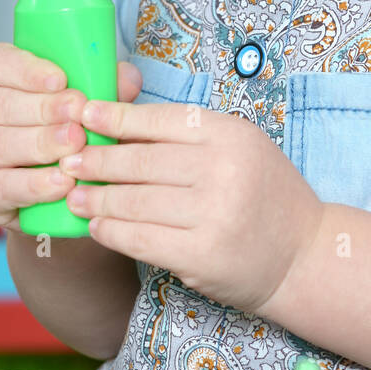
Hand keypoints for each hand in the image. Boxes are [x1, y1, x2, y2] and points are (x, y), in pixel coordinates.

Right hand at [0, 42, 143, 232]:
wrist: (56, 195)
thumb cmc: (69, 131)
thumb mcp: (87, 105)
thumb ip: (104, 87)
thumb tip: (128, 76)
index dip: (25, 70)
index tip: (61, 79)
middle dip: (41, 109)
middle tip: (78, 114)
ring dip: (38, 145)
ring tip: (75, 145)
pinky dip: (33, 185)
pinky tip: (62, 182)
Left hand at [57, 96, 325, 315]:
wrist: (304, 254)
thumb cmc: (265, 194)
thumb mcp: (240, 146)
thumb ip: (189, 135)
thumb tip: (121, 125)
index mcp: (229, 134)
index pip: (159, 120)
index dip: (115, 117)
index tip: (83, 114)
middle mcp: (222, 170)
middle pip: (140, 161)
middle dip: (96, 160)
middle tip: (65, 159)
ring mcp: (213, 214)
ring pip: (135, 201)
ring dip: (97, 198)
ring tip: (74, 195)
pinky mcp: (202, 255)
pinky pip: (142, 239)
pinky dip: (112, 231)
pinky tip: (96, 226)